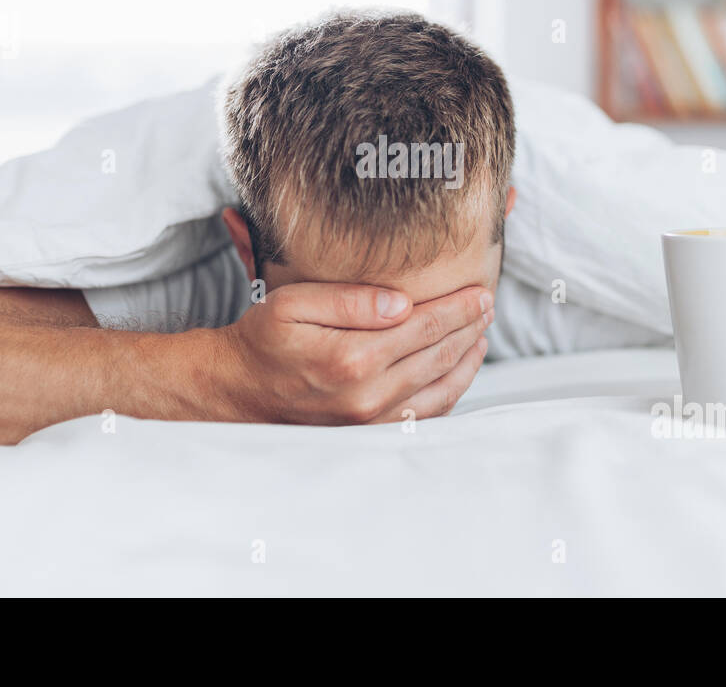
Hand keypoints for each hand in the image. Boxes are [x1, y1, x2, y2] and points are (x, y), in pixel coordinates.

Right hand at [214, 282, 493, 424]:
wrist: (238, 390)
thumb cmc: (263, 341)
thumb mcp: (293, 303)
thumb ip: (348, 300)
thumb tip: (401, 303)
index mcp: (352, 357)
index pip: (424, 326)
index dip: (458, 308)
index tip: (480, 292)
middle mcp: (368, 394)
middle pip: (438, 355)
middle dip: (469, 328)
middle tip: (487, 306)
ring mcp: (371, 419)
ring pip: (440, 390)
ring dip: (467, 361)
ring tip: (481, 335)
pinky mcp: (369, 433)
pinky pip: (424, 416)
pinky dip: (450, 393)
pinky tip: (457, 372)